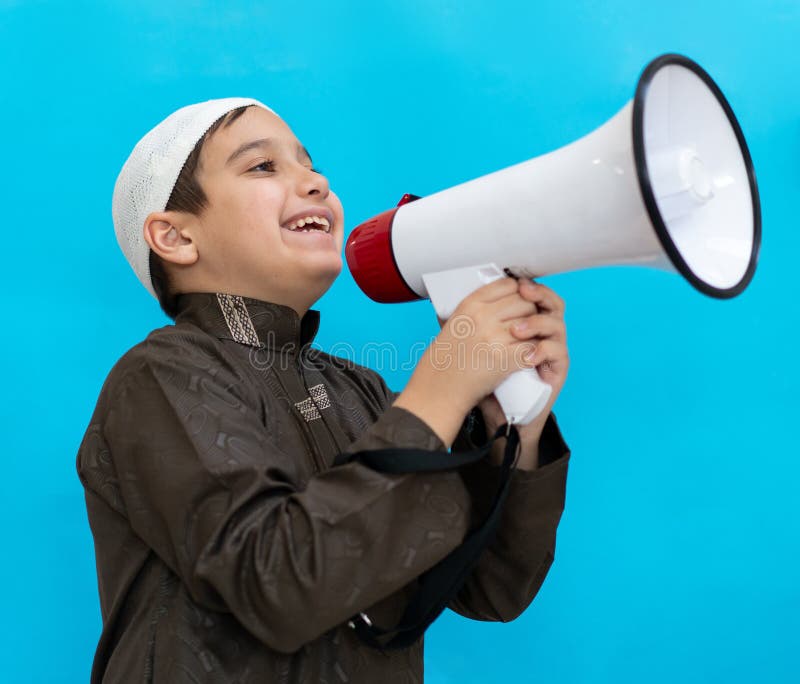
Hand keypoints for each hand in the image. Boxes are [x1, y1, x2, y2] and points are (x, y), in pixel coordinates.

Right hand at [396, 276, 539, 446]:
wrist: (439, 389)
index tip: (520, 300)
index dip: (518, 292)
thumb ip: (474, 310)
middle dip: (530, 311)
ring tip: (529, 339)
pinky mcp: (504, 358)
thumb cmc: (444, 361)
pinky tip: (529, 356)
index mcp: (470, 305)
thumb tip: (496, 300)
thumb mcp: (453, 324)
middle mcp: (483, 317)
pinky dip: (534, 351)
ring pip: (532, 322)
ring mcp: (495, 337)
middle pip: (524, 301)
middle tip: (528, 323)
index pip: (507, 284)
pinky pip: (532, 347)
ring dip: (535, 331)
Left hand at [477, 278, 568, 467]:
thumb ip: (470, 329)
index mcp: (524, 321)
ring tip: (516, 331)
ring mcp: (551, 350)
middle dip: (537, 295)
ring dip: (536, 322)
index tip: (513, 280)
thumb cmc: (486, 380)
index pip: (532, 294)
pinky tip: (528, 356)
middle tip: (523, 294)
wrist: (500, 414)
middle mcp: (542, 332)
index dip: (525, 284)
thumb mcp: (474, 350)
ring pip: (556, 323)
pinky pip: (558, 352)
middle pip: (550, 302)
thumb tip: (441, 308)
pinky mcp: (556, 369)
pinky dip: (543, 350)